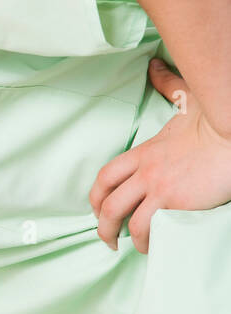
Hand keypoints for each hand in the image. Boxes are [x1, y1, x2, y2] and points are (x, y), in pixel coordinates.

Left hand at [90, 57, 230, 253]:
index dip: (96, 197)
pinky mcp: (177, 202)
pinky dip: (150, 242)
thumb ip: (167, 85)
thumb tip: (154, 65)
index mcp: (144, 152)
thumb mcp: (185, 99)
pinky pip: (152, 229)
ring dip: (125, 238)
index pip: (106, 177)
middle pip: (108, 203)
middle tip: (107, 239)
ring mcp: (160, 188)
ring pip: (127, 221)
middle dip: (102, 225)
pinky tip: (156, 248)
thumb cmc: (216, 117)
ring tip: (134, 249)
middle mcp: (145, 171)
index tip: (97, 209)